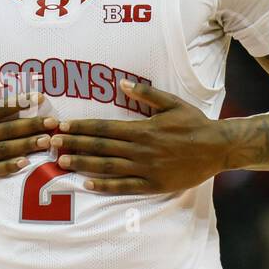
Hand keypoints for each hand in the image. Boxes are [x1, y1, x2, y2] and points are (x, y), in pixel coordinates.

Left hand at [49, 79, 228, 193]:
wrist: (219, 148)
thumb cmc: (195, 124)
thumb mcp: (172, 103)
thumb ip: (146, 94)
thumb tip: (121, 83)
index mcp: (142, 128)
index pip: (103, 127)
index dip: (80, 127)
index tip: (60, 126)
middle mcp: (141, 149)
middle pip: (100, 147)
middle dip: (73, 144)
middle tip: (50, 143)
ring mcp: (146, 168)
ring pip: (107, 167)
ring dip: (82, 164)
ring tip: (61, 162)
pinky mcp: (153, 184)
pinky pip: (124, 186)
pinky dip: (105, 186)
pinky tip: (87, 184)